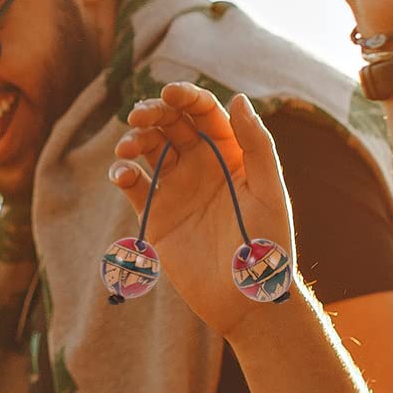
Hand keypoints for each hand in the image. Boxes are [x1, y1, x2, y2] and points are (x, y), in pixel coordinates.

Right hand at [107, 83, 294, 342]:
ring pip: (148, 149)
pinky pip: (132, 185)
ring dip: (134, 139)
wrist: (247, 300)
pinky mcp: (155, 215)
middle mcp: (201, 167)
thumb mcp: (270, 192)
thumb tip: (238, 98)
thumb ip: (257, 145)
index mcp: (232, 155)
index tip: (169, 92)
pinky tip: (122, 175)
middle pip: (171, 125)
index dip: (187, 97)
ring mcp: (176, 190)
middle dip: (153, 112)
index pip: (205, 114)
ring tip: (128, 147)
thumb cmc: (269, 246)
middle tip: (140, 115)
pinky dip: (121, 173)